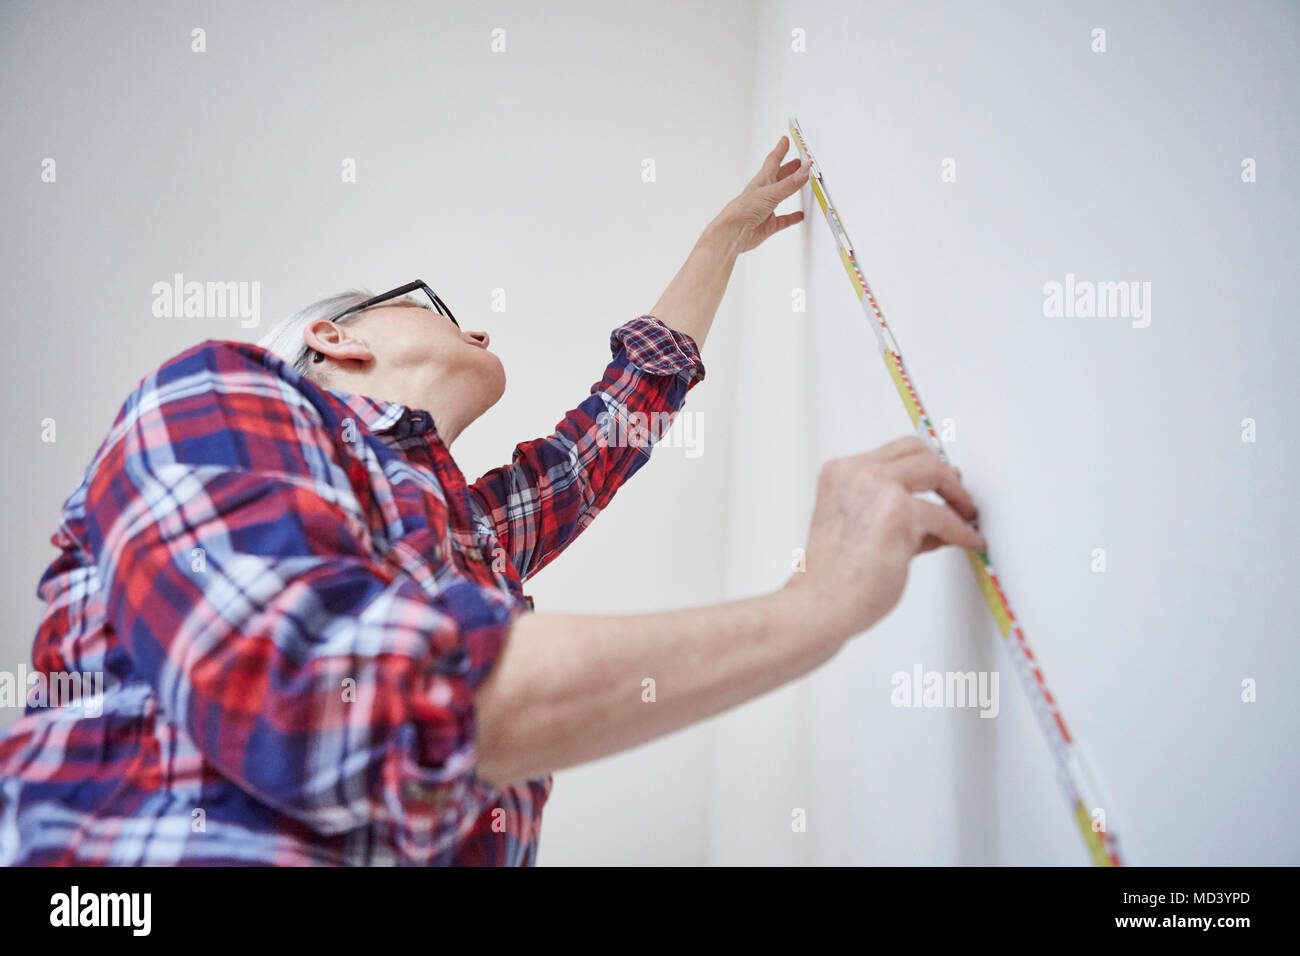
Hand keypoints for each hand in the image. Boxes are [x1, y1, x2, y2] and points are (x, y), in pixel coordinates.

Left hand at [714, 135, 810, 253]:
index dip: (780, 149)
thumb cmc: (742, 210)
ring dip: (792, 188)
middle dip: (789, 167)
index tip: (785, 140)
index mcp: (762, 180)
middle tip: (798, 160)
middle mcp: (764, 193)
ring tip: (801, 181)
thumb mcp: (771, 192)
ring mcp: (766, 208)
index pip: (773, 160)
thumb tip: (806, 169)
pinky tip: (799, 215)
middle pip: (780, 176)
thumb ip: (790, 183)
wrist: (733, 233)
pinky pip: (784, 219)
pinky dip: (793, 217)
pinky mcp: (769, 224)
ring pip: (783, 195)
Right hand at [785, 436, 985, 643]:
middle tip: (960, 496)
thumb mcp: (861, 529)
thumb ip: (896, 513)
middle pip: (917, 451)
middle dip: (944, 473)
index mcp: (840, 474)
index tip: (942, 481)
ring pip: (935, 471)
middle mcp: (856, 473)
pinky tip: (968, 541)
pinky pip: (945, 517)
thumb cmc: (834, 578)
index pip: (893, 453)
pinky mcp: (898, 511)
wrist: (820, 603)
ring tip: (968, 515)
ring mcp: (876, 487)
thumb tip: (939, 512)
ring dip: (958, 495)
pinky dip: (961, 531)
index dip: (923, 464)